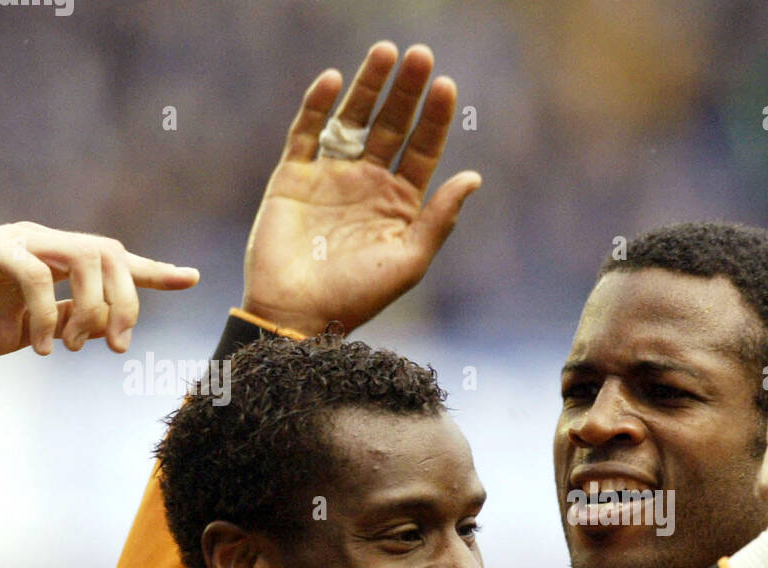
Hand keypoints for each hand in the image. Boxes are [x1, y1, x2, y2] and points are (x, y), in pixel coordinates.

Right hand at [0, 222, 197, 358]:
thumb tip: (111, 327)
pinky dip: (47, 315)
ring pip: (87, 258)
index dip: (155, 271)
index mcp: (60, 262)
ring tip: (70, 348)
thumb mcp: (37, 328)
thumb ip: (73, 321)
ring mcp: (19, 241)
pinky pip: (37, 275)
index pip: (118, 261)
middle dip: (126, 303)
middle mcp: (45, 243)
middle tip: (115, 347)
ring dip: (91, 309)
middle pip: (113, 254)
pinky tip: (43, 348)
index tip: (193, 278)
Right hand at [241, 41, 480, 336]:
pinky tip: (333, 80)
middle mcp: (367, 183)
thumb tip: (474, 177)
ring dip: (368, 86)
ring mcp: (330, 177)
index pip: (422, 150)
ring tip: (386, 52)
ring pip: (352, 119)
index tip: (445, 86)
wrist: (297, 315)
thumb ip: (439, 219)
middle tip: (420, 54)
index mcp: (399, 203)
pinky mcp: (293, 176)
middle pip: (391, 125)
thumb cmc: (357, 296)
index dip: (434, 118)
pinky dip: (317, 105)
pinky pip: (306, 132)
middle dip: (405, 91)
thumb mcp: (408, 260)